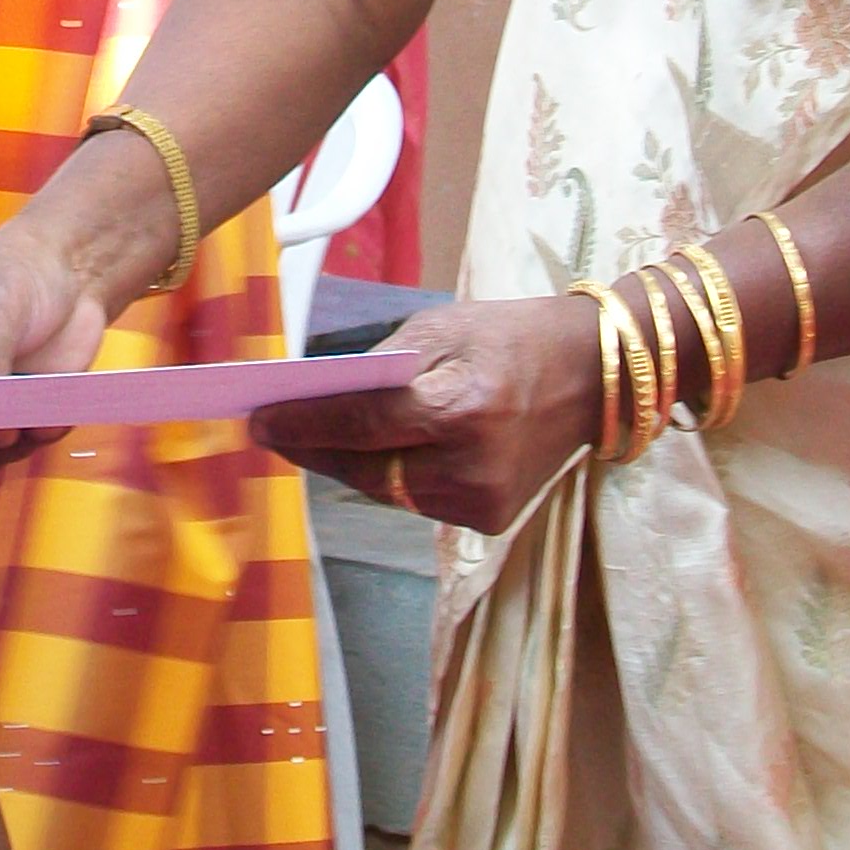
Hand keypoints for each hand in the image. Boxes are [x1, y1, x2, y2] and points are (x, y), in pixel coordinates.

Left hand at [252, 296, 602, 535]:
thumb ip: (381, 368)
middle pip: (368, 468)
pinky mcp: (490, 520)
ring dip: (348, 466)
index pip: (364, 423)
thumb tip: (316, 398)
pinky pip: (417, 502)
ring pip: (389, 491)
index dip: (305, 424)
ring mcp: (483, 502)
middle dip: (315, 450)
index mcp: (463, 407)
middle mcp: (473, 465)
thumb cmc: (509, 338)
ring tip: (308, 441)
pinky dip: (391, 478)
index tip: (258, 421)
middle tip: (271, 431)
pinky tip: (368, 455)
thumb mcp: (442, 329)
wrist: (591, 376)